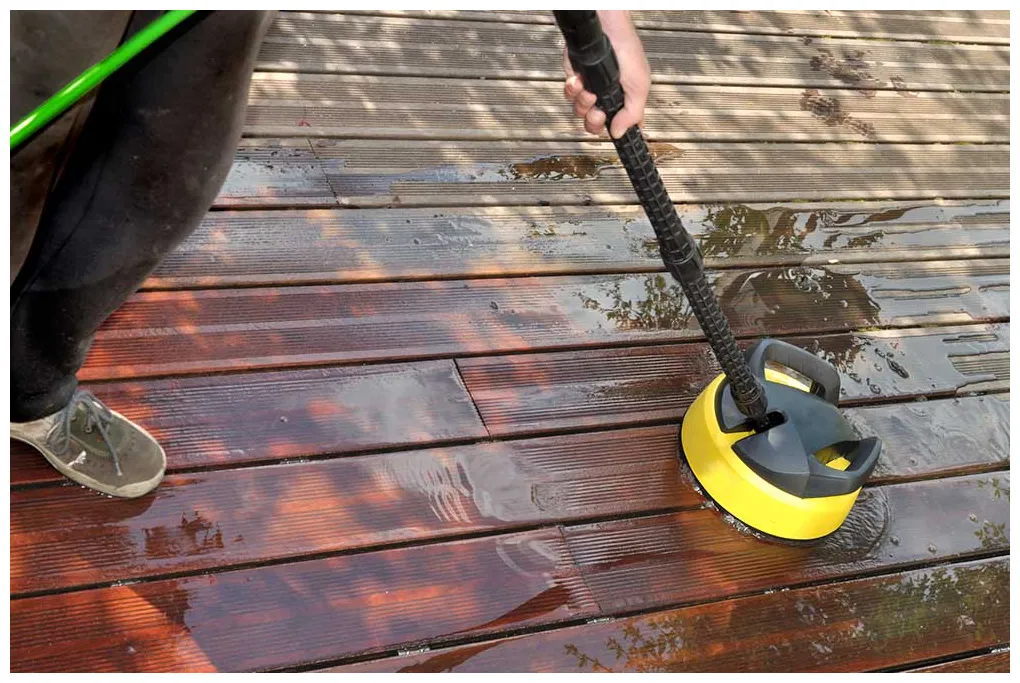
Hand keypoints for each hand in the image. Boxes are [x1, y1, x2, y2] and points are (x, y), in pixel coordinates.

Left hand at [562, 10, 650, 137]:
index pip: (619, 126)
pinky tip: (579, 80)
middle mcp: (606, 97)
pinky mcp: (576, 78)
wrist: (606, 29)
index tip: (613, 133)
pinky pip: (569, 94)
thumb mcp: (640, 86)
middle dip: (593, 121)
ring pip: (579, 111)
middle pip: (594, 124)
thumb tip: (619, 133)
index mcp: (624, 101)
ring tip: (589, 91)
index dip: (614, 132)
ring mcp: (590, 88)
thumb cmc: (627, 50)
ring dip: (583, 103)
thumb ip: (632, 113)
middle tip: (597, 112)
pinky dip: (572, 89)